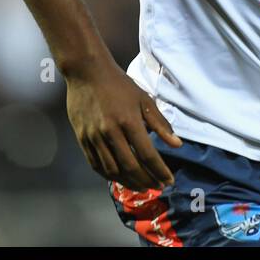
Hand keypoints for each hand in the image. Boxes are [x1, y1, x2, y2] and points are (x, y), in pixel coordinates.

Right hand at [64, 54, 182, 190]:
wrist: (87, 73)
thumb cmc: (119, 85)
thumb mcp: (144, 99)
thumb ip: (160, 123)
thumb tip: (177, 144)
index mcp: (129, 121)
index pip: (148, 154)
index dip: (160, 171)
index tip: (169, 181)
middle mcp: (111, 133)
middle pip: (130, 166)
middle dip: (146, 180)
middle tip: (157, 187)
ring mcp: (94, 137)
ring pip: (112, 169)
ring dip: (129, 182)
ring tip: (141, 186)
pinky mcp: (82, 139)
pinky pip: (96, 165)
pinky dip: (109, 175)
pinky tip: (120, 178)